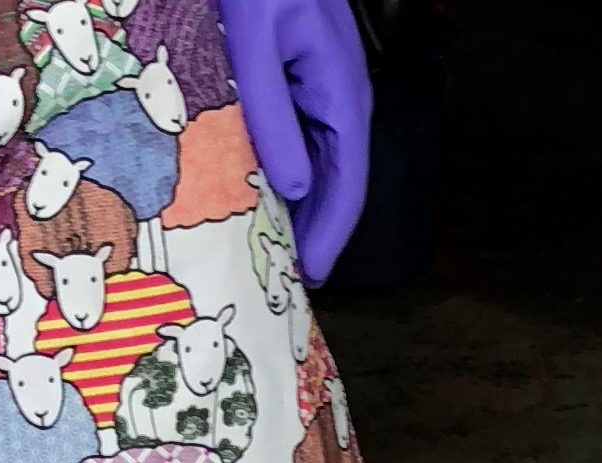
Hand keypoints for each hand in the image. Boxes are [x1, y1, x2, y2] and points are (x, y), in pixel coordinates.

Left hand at [220, 0, 375, 282]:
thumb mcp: (253, 46)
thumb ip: (273, 117)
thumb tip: (291, 190)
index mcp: (344, 96)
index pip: (347, 186)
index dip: (330, 237)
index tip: (310, 277)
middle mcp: (342, 99)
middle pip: (336, 182)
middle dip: (315, 229)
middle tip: (287, 274)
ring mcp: (324, 87)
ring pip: (317, 162)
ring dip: (299, 204)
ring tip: (275, 245)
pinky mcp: (302, 77)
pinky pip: (299, 135)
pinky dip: (283, 168)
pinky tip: (261, 187)